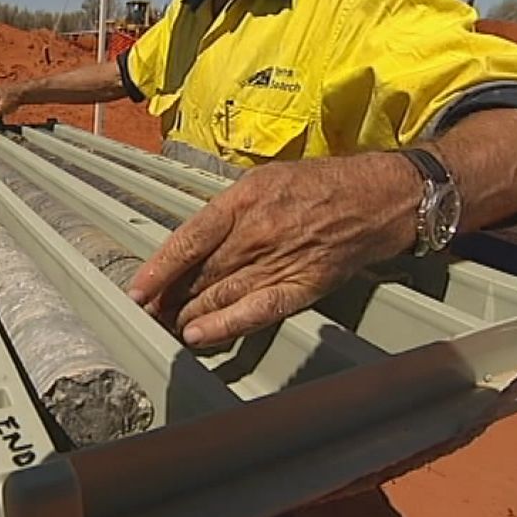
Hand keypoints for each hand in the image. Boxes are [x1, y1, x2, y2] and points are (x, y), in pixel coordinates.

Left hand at [127, 152, 419, 347]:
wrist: (379, 197)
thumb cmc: (318, 185)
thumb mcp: (264, 179)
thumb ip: (228, 210)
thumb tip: (194, 241)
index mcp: (243, 200)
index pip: (189, 239)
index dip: (159, 268)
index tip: (137, 288)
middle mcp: (257, 232)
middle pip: (199, 273)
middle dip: (168, 297)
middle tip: (146, 312)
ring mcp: (279, 261)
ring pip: (220, 294)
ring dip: (187, 315)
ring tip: (164, 326)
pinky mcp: (301, 285)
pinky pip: (257, 311)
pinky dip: (225, 325)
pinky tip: (199, 336)